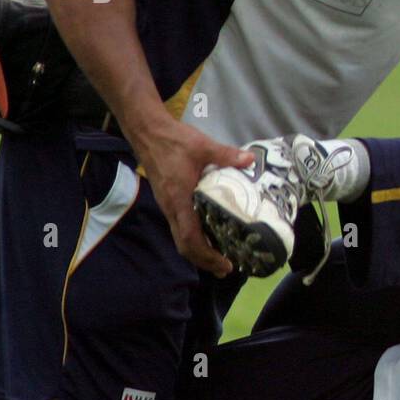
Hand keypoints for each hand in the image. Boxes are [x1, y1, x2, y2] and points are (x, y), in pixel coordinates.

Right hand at [133, 118, 253, 276]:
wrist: (147, 132)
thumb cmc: (173, 141)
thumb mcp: (203, 146)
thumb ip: (227, 155)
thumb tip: (251, 160)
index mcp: (179, 200)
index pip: (190, 238)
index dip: (207, 255)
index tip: (224, 264)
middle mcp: (171, 208)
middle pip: (184, 246)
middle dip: (204, 260)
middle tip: (226, 268)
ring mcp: (168, 206)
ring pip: (181, 238)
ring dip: (199, 251)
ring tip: (220, 258)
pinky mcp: (168, 200)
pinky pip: (180, 227)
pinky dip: (194, 238)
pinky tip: (209, 236)